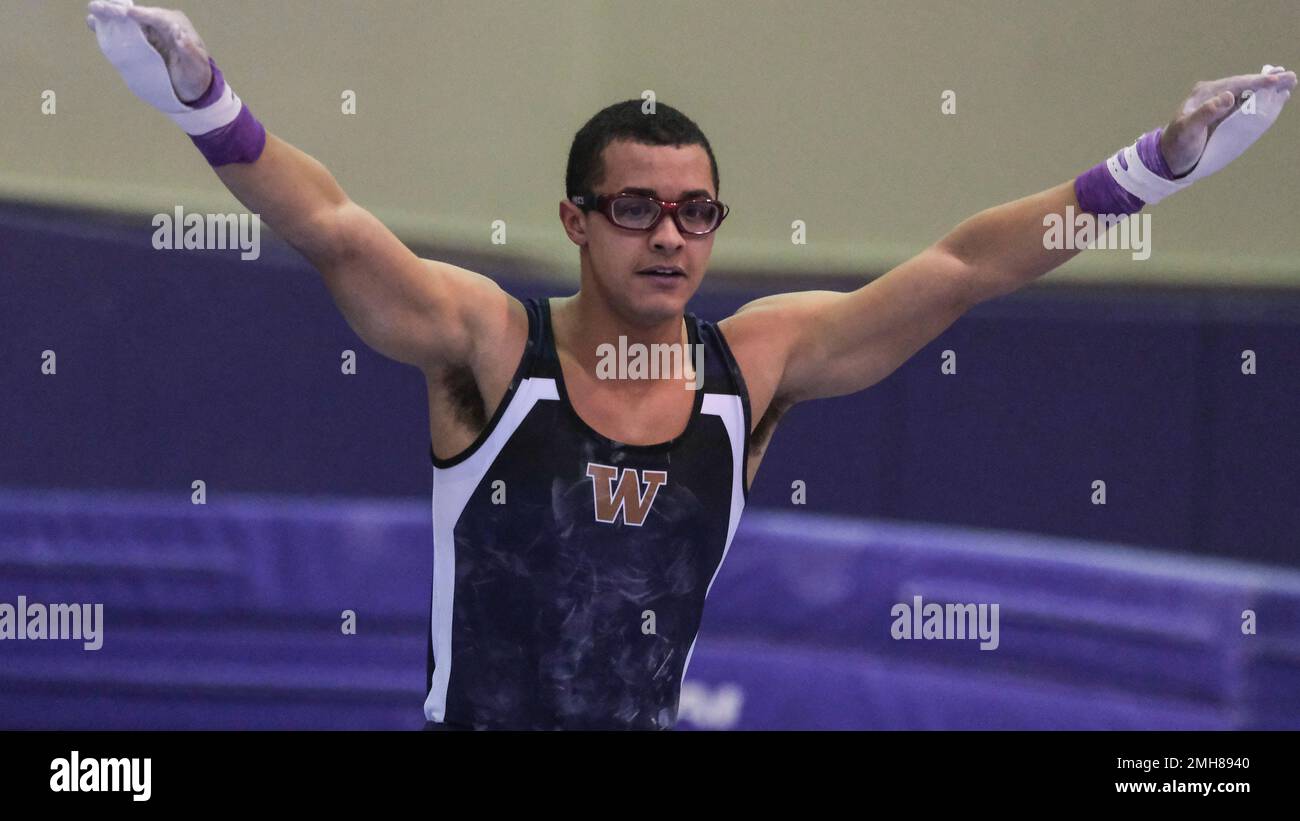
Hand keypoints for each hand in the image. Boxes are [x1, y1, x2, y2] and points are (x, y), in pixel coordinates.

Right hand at [86, 1, 211, 102]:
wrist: (192, 87)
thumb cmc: (197, 74)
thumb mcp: (197, 65)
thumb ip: (190, 51)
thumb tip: (181, 36)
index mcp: (175, 24)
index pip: (157, 17)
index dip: (142, 14)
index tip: (127, 13)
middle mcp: (160, 23)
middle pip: (137, 14)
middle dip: (118, 10)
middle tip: (100, 7)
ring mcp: (148, 31)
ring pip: (126, 20)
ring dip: (109, 15)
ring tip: (92, 12)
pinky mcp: (139, 41)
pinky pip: (122, 32)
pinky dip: (108, 27)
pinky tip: (94, 23)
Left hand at [1160, 67, 1295, 176]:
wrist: (1168, 158)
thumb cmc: (1177, 144)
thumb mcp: (1188, 129)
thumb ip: (1206, 112)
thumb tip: (1227, 97)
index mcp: (1205, 94)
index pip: (1235, 84)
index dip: (1256, 82)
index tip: (1275, 80)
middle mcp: (1213, 94)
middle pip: (1245, 85)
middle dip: (1268, 82)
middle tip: (1291, 77)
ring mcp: (1220, 104)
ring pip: (1248, 93)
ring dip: (1268, 89)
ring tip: (1289, 83)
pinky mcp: (1224, 115)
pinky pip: (1245, 104)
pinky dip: (1261, 100)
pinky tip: (1275, 97)